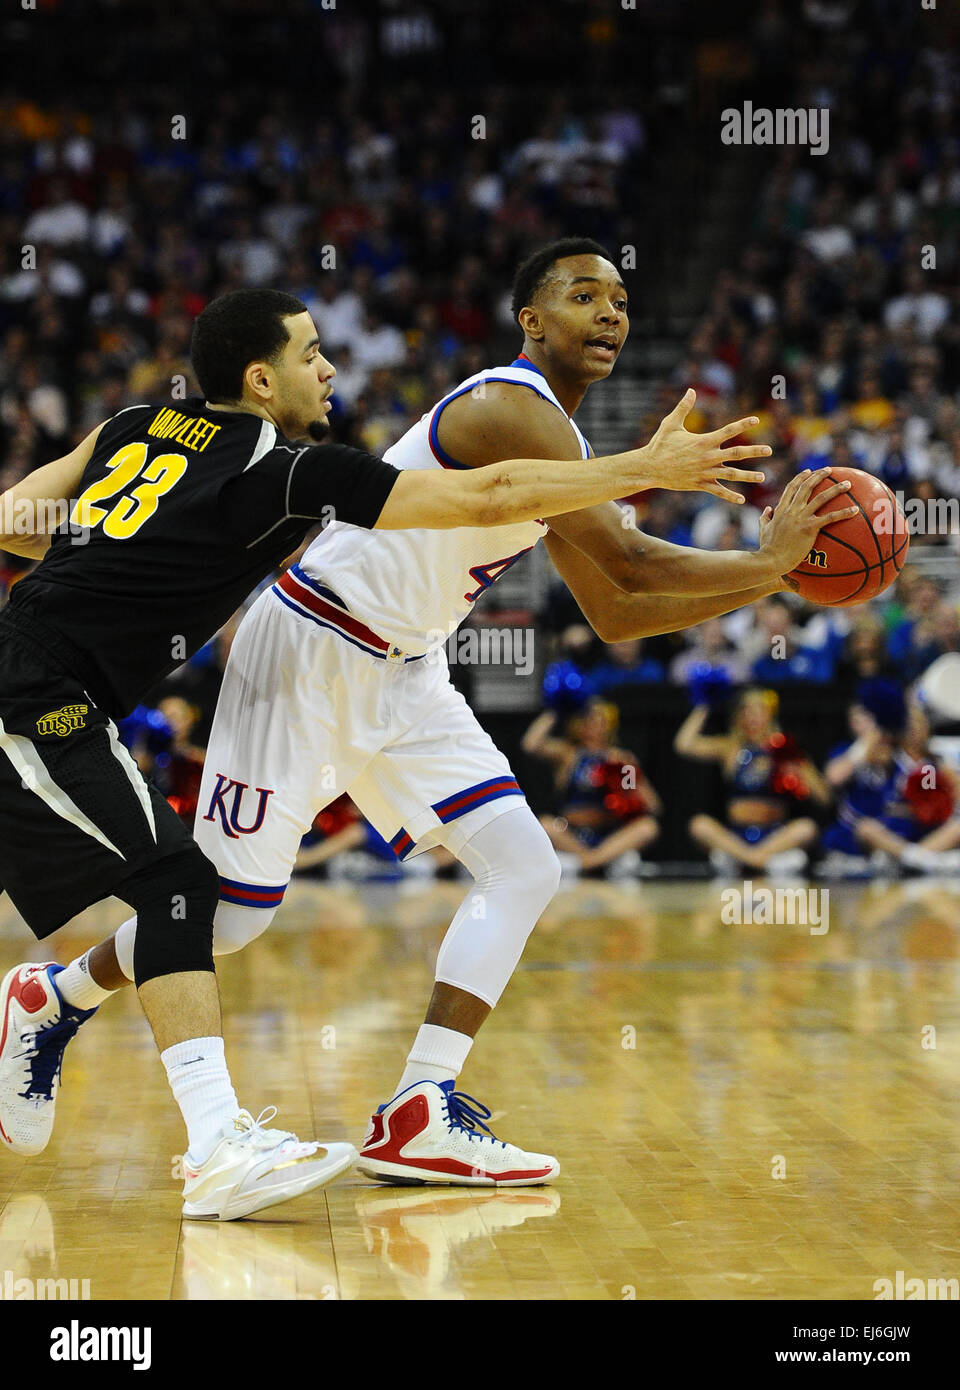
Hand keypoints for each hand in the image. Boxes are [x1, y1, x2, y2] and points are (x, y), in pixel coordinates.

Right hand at [636, 389, 771, 502]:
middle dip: (754, 451)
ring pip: (731, 474)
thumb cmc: (659, 445)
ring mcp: (704, 472)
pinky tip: (742, 500)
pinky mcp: (699, 484)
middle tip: (769, 450)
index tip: (756, 420)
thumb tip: (691, 390)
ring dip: (748, 476)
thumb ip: (683, 407)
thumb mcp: (670, 424)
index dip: (743, 424)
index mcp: (703, 441)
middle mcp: (707, 457)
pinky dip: (729, 496)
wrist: (649, 468)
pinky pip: (717, 491)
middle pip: (736, 453)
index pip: (728, 430)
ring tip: (762, 476)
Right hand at [760, 470, 859, 575]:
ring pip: (821, 497)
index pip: (791, 488)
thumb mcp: (764, 530)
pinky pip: (830, 517)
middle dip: (820, 475)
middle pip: (807, 487)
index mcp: (781, 509)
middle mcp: (792, 510)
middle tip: (830, 470)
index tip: (809, 471)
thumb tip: (767, 509)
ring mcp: (801, 518)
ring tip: (848, 483)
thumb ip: (764, 517)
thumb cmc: (767, 548)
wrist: (771, 560)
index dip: (801, 478)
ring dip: (836, 488)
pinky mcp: (810, 528)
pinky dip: (844, 513)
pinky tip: (856, 510)